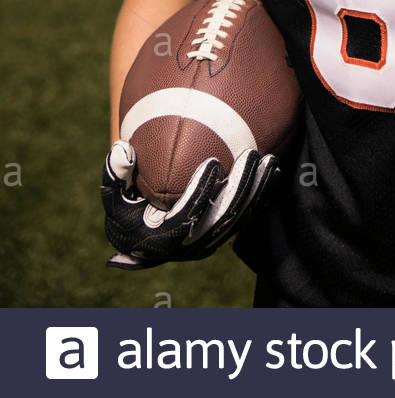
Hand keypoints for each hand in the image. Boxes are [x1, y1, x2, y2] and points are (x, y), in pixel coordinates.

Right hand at [101, 140, 279, 269]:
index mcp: (162, 240)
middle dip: (240, 187)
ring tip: (269, 158)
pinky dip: (263, 195)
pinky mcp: (224, 235)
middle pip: (222, 220)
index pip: (186, 218)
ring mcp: (210, 242)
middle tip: (251, 154)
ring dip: (257, 190)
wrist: (143, 234)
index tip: (212, 162)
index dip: (200, 192)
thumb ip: (114, 175)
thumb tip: (123, 151)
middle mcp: (190, 247)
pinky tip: (274, 170)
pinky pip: (248, 216)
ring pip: (240, 219)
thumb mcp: (114, 197)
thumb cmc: (126, 210)